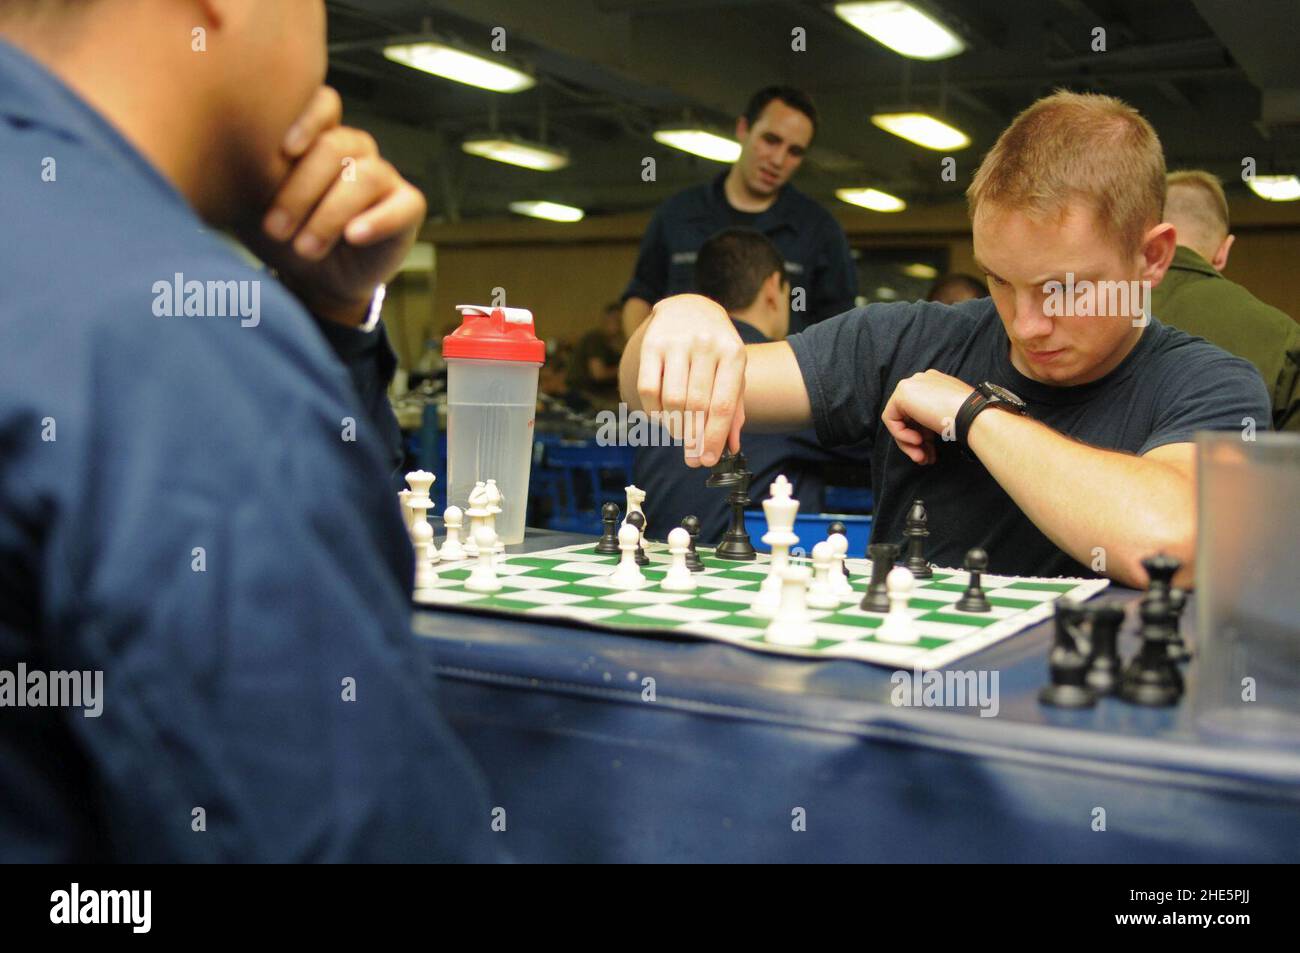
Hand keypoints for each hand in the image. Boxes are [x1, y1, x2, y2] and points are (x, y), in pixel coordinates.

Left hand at [237, 87, 426, 325]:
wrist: (313, 282)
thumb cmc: (279, 234)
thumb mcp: (250, 202)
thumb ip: (238, 173)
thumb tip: (198, 154)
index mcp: (317, 137)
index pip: (323, 103)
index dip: (307, 118)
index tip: (283, 150)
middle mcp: (354, 149)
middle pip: (336, 147)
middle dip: (302, 191)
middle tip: (276, 229)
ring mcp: (383, 176)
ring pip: (366, 174)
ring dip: (330, 213)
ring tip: (305, 247)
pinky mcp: (406, 207)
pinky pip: (402, 204)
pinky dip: (377, 220)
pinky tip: (354, 236)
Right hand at [635, 294, 746, 466]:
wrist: (690, 309)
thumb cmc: (716, 349)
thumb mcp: (732, 372)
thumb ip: (733, 409)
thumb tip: (731, 446)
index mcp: (733, 353)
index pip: (721, 404)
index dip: (713, 437)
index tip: (707, 460)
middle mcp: (705, 345)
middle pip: (696, 405)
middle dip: (694, 438)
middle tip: (692, 457)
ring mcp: (677, 343)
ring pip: (672, 399)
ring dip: (675, 426)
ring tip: (680, 434)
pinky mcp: (652, 344)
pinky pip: (647, 388)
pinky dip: (654, 411)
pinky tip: (662, 417)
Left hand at [881, 370, 974, 464]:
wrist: (973, 414)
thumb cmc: (968, 419)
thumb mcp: (949, 418)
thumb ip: (932, 422)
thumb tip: (921, 438)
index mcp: (934, 384)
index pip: (921, 413)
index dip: (924, 435)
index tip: (931, 452)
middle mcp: (921, 381)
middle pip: (908, 418)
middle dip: (916, 442)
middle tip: (924, 459)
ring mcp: (911, 385)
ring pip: (899, 420)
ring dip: (908, 443)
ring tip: (921, 458)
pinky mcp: (902, 393)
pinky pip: (891, 419)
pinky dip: (901, 435)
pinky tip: (917, 442)